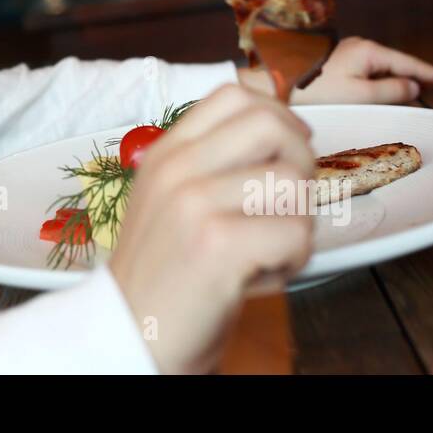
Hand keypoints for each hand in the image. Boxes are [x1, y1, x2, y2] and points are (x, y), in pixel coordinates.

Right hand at [107, 85, 314, 374]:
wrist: (130, 336)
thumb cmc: (165, 276)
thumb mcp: (171, 202)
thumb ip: (212, 164)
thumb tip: (286, 130)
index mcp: (165, 154)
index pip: (234, 96)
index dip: (279, 116)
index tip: (286, 152)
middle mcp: (176, 170)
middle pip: (271, 124)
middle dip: (302, 161)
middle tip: (291, 202)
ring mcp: (194, 205)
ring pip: (294, 183)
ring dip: (299, 223)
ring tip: (268, 249)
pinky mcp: (217, 246)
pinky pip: (297, 233)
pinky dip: (293, 261)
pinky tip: (261, 276)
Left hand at [239, 36, 432, 103]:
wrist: (276, 84)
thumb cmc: (315, 90)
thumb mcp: (359, 94)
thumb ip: (391, 90)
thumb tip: (412, 86)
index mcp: (368, 51)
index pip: (408, 63)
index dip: (431, 73)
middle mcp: (359, 46)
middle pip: (396, 65)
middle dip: (414, 79)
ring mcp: (347, 53)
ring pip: (380, 71)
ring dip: (394, 84)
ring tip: (410, 98)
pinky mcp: (337, 63)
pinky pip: (366, 73)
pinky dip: (378, 84)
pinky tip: (380, 97)